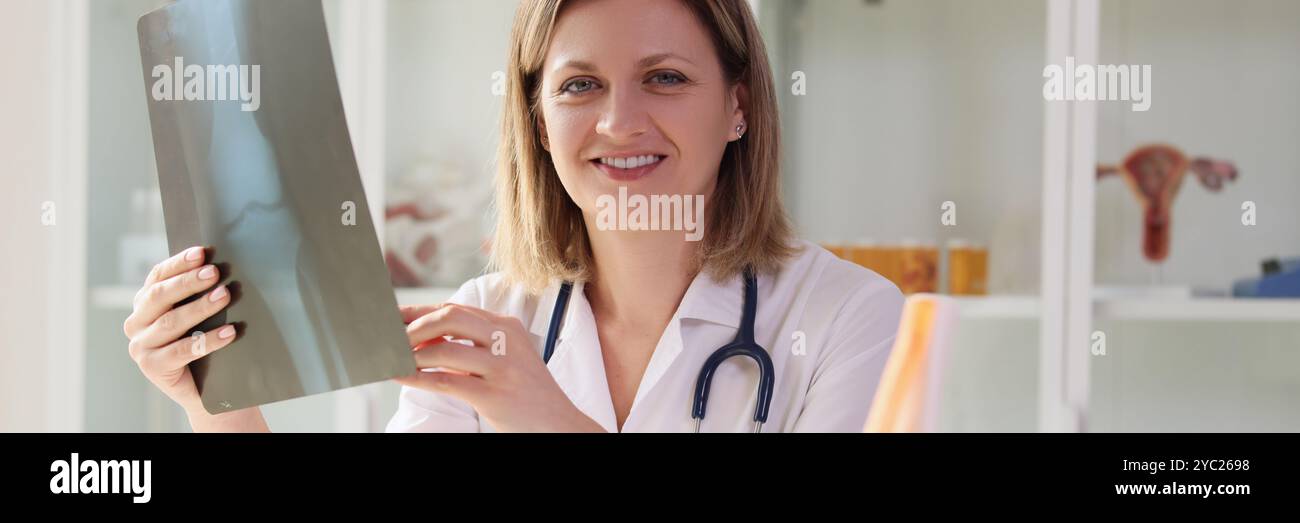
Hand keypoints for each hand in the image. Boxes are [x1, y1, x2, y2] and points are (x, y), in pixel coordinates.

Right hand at [122, 245, 267, 431]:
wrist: (204, 388)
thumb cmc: (203, 343)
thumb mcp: (197, 315)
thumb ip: (197, 293)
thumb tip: (219, 265)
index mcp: (144, 303)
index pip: (157, 276)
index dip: (178, 263)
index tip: (201, 253)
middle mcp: (136, 322)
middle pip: (160, 296)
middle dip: (188, 282)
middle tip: (215, 273)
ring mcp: (140, 346)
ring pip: (171, 322)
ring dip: (200, 307)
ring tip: (225, 296)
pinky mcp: (152, 367)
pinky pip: (182, 350)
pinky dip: (208, 340)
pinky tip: (230, 332)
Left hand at [395, 303, 603, 432]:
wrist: (559, 423)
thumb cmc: (526, 392)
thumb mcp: (506, 358)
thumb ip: (473, 346)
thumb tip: (424, 339)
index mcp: (507, 326)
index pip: (456, 309)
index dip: (421, 311)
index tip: (395, 316)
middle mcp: (506, 340)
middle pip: (450, 318)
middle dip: (415, 326)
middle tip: (391, 338)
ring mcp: (502, 367)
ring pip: (445, 350)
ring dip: (411, 354)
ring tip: (392, 358)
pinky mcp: (495, 395)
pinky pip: (447, 381)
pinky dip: (418, 377)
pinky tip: (400, 375)